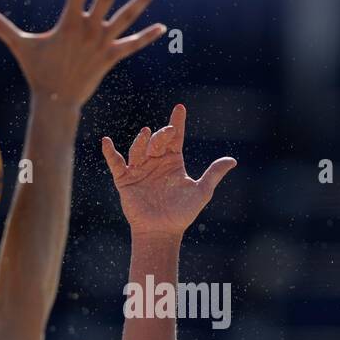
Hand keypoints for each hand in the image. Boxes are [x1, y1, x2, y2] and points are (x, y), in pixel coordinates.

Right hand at [0, 0, 164, 108]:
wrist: (56, 102)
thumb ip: (1, 27)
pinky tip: (162, 28)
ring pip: (126, 16)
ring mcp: (102, 43)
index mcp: (70, 22)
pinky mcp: (111, 57)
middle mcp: (89, 29)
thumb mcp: (20, 46)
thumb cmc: (38, 72)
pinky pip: (132, 45)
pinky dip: (146, 37)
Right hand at [102, 104, 235, 237]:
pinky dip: (110, 153)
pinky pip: (116, 164)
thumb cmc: (182, 213)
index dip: (177, 123)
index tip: (180, 108)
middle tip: (168, 132)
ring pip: (138, 149)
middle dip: (162, 135)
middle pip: (157, 142)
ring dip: (141, 141)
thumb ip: (213, 174)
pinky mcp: (125, 180)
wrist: (162, 231)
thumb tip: (232, 160)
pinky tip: (106, 142)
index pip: (175, 138)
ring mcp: (139, 170)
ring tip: (146, 133)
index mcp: (173, 162)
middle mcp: (155, 163)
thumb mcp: (201, 191)